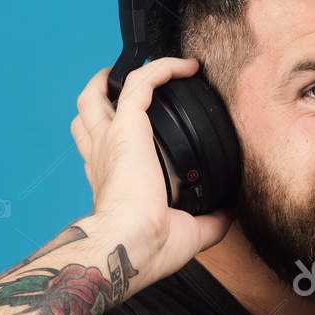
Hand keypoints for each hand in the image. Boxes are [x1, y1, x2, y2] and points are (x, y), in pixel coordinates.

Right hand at [71, 58, 232, 279]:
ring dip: (119, 76)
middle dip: (100, 96)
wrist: (132, 245)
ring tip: (146, 66)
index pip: (100, 149)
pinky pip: (141, 81)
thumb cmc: (147, 248)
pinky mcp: (127, 125)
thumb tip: (229, 213)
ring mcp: (110, 139)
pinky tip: (185, 67)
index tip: (140, 130)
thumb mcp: (187, 233)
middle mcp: (102, 156)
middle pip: (86, 114)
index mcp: (109, 181)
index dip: (111, 134)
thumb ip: (209, 220)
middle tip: (126, 87)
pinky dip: (162, 68)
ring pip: (97, 93)